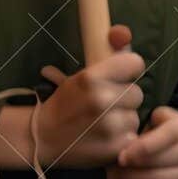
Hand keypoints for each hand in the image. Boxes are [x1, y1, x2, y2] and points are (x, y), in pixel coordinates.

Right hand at [0, 25, 144, 169]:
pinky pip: (133, 135)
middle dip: (124, 98)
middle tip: (102, 106)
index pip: (135, 63)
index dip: (128, 71)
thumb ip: (109, 52)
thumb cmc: (64, 103)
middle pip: (138, 93)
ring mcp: (110, 126)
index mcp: (92, 78)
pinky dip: (122, 138)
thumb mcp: (82, 75)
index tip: (117, 79)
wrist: (39, 139)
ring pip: (135, 116)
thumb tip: (123, 32)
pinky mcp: (117, 147)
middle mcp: (102, 100)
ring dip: (123, 119)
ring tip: (101, 124)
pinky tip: (104, 138)